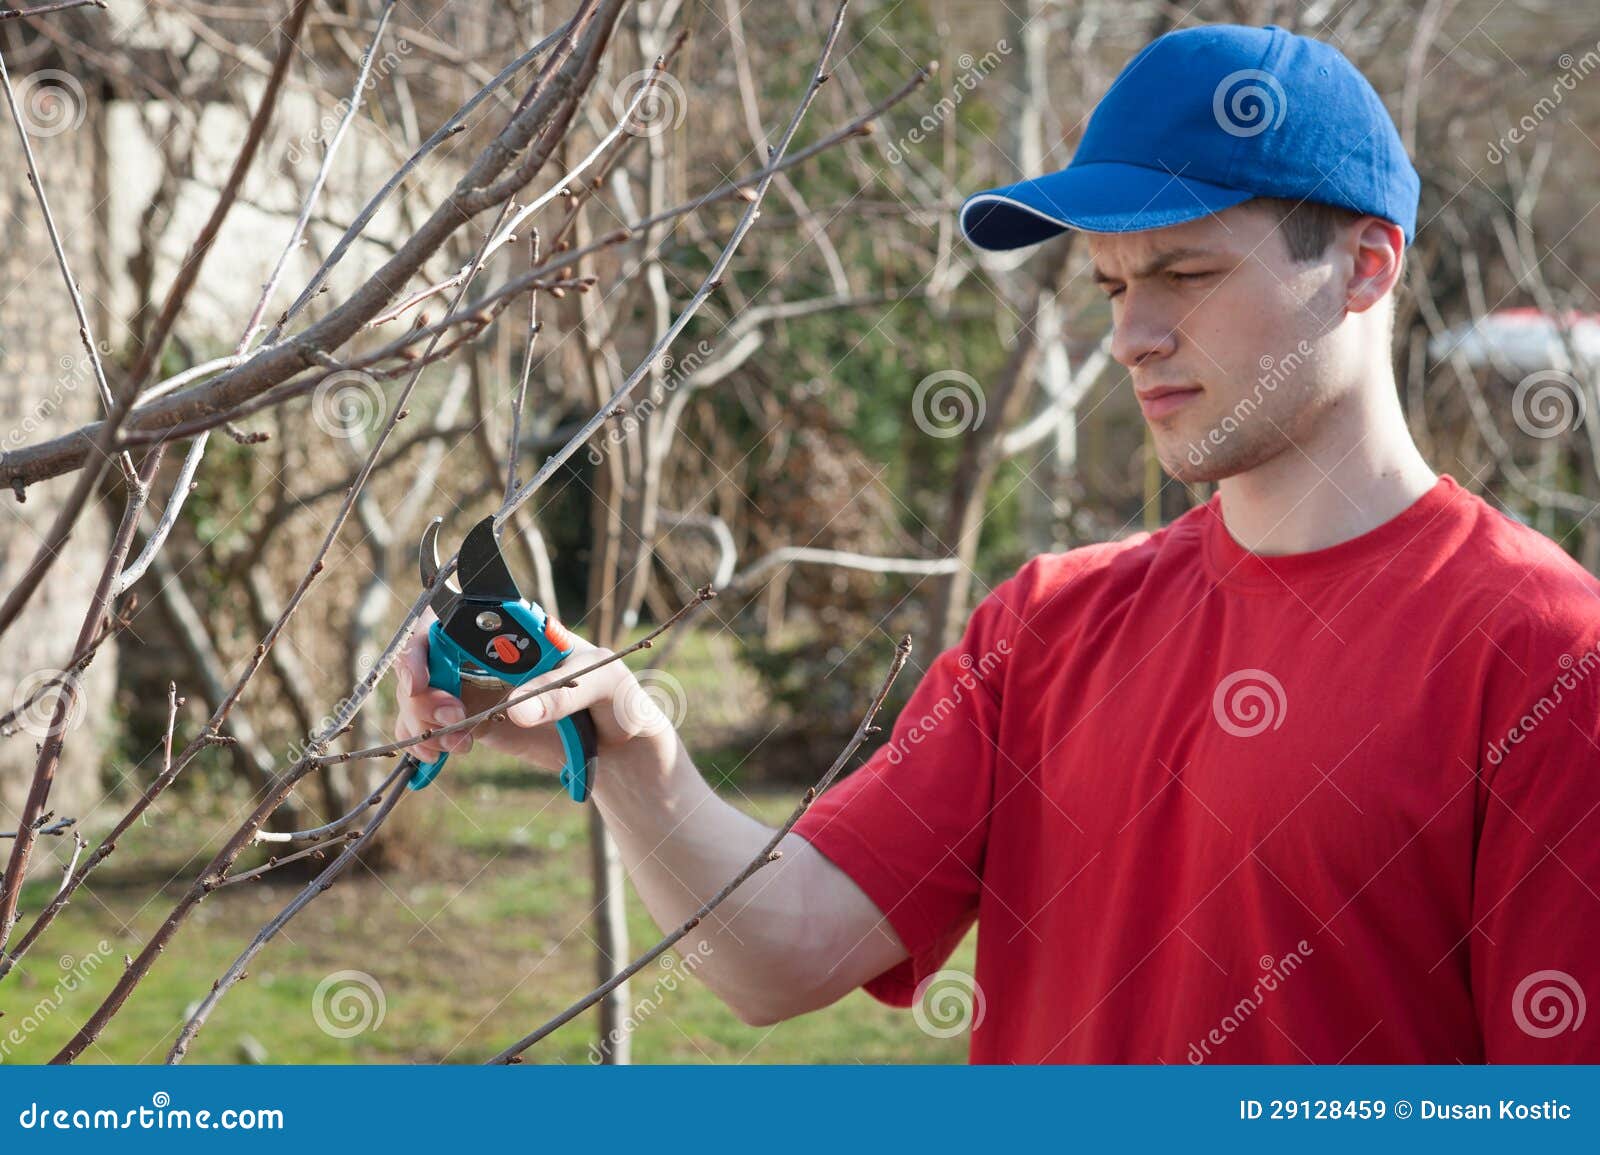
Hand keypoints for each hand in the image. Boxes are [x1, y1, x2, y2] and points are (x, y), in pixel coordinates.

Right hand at [392, 609, 679, 788]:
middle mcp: (485, 652)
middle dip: (420, 692)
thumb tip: (516, 711)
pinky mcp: (473, 720)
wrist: (618, 743)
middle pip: (424, 658)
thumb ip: (560, 693)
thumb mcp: (601, 684)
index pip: (452, 618)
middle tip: (449, 722)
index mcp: (514, 627)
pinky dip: (423, 742)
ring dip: (419, 721)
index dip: (426, 644)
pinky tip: (438, 757)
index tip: (424, 680)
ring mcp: (475, 686)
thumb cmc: (615, 696)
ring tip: (451, 747)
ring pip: (419, 694)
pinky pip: (429, 725)